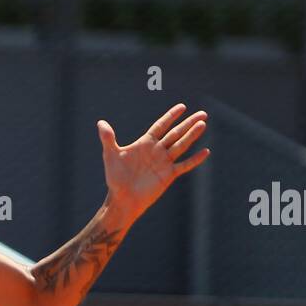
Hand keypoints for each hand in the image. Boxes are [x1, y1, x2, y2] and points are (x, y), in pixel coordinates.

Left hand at [98, 103, 209, 219]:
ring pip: (181, 146)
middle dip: (188, 123)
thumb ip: (108, 138)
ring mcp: (164, 163)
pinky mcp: (168, 175)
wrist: (122, 199)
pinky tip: (205, 152)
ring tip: (203, 125)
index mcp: (145, 143)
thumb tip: (100, 123)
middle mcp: (157, 151)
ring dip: (192, 136)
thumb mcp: (110, 155)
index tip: (182, 107)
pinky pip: (184, 166)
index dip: (171, 116)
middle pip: (175, 133)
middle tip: (202, 113)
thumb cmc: (115, 178)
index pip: (161, 126)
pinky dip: (194, 160)